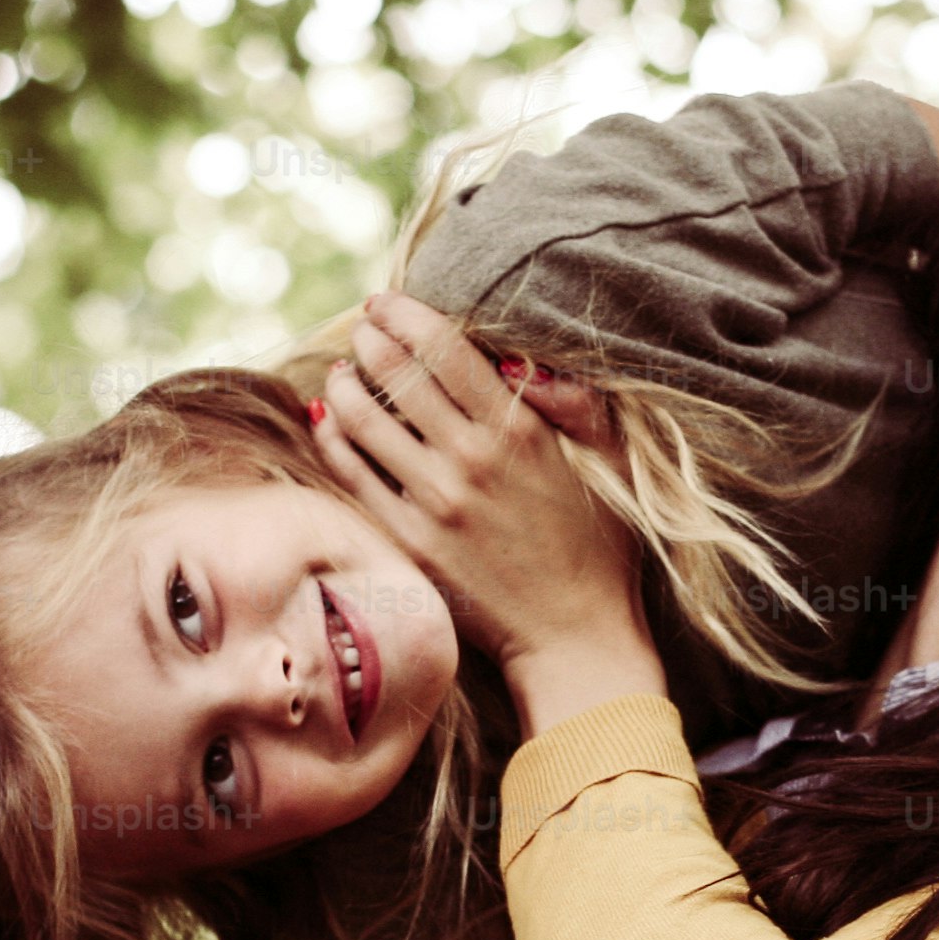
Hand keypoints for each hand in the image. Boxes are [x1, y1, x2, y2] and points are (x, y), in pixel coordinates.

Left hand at [316, 291, 665, 733]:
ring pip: (365, 421)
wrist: (575, 637)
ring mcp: (434, 503)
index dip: (408, 315)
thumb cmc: (601, 551)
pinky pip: (354, 478)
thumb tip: (528, 362)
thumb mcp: (611, 466)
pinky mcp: (410, 542)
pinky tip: (328, 423)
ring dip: (343, 385)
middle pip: (399, 375)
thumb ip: (578, 405)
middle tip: (360, 329)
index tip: (387, 302)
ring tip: (339, 373)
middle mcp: (471, 461)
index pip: (447, 350)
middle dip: (370, 340)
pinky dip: (334, 441)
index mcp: (521, 432)